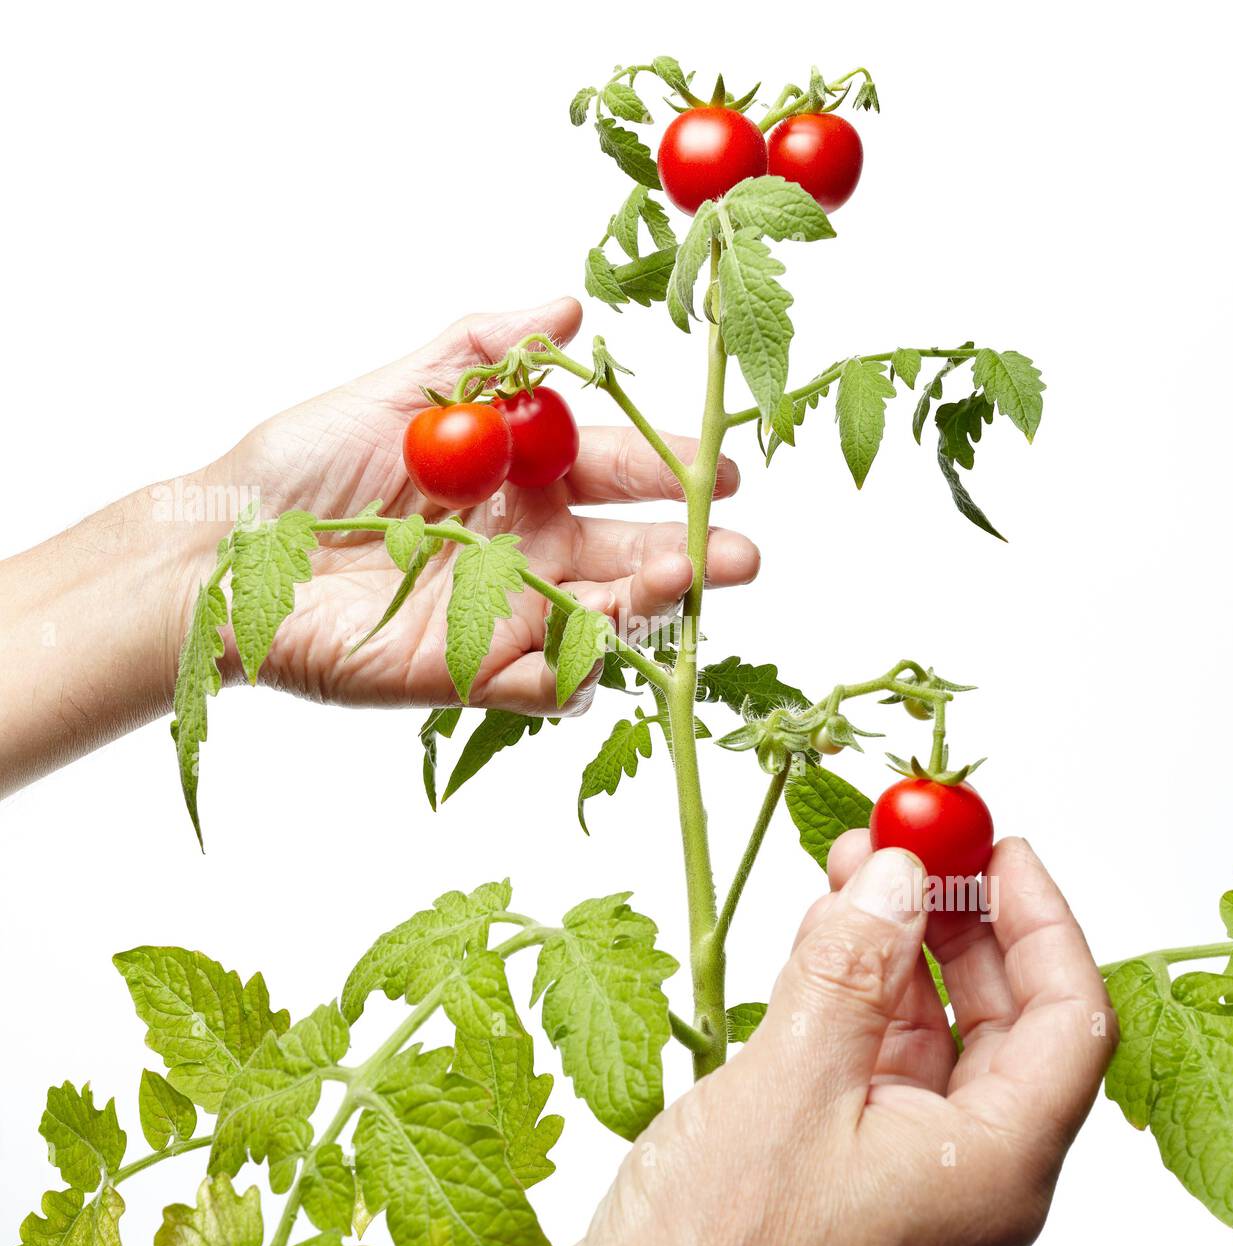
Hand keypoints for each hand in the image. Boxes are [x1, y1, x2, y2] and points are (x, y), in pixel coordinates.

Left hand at [209, 297, 757, 710]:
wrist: (223, 550)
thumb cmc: (299, 466)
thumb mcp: (395, 388)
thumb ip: (484, 348)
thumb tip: (570, 303)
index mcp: (518, 481)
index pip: (614, 474)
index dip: (671, 471)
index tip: (726, 465)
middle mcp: (524, 549)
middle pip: (626, 555)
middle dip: (691, 555)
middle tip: (741, 554)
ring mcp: (501, 615)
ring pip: (597, 621)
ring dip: (644, 610)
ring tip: (678, 586)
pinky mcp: (466, 674)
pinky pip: (536, 687)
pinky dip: (568, 681)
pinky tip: (590, 662)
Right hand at [565, 836, 1114, 1245]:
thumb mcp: (788, 1089)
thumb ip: (849, 973)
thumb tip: (901, 877)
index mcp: (990, 1169)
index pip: (1067, 1024)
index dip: (1044, 924)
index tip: (999, 850)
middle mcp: (962, 1169)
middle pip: (1001, 1017)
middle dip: (958, 918)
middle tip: (917, 843)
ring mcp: (902, 1162)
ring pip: (929, 1026)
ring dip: (895, 940)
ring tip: (857, 866)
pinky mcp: (844, 1153)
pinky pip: (871, 1049)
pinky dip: (851, 981)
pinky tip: (824, 930)